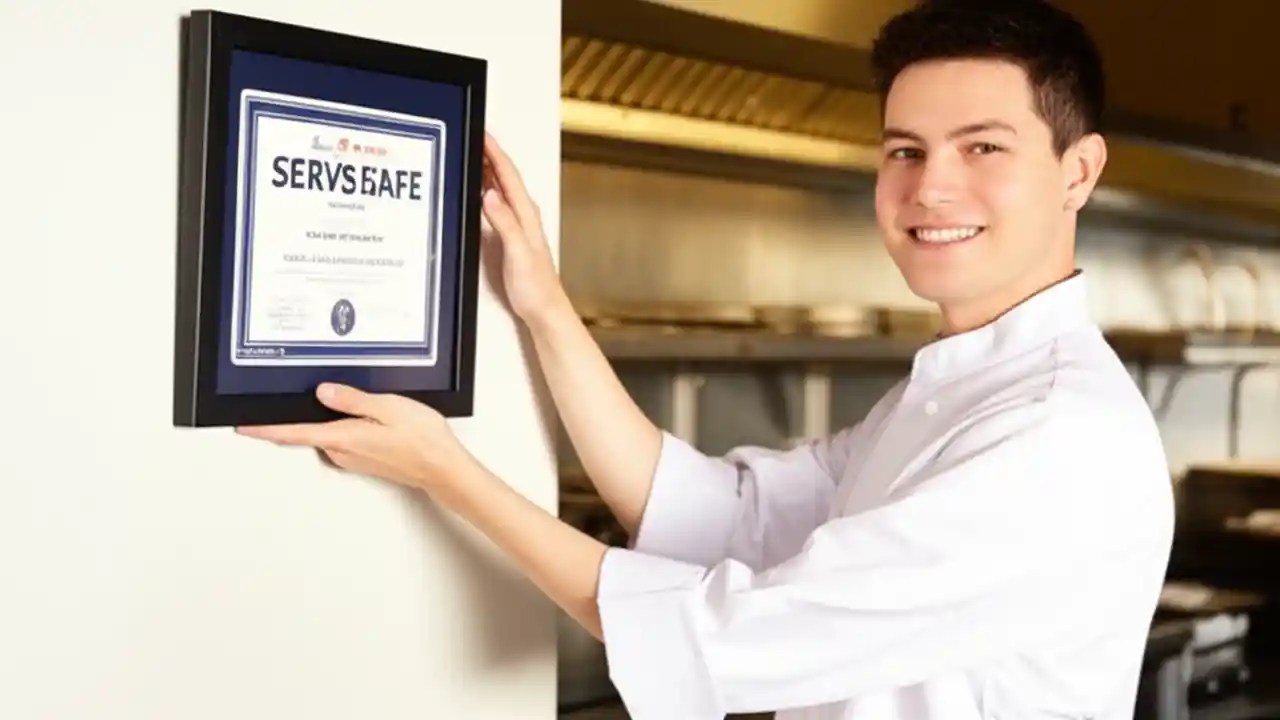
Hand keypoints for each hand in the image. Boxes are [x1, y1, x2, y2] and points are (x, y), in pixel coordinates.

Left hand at [235, 383, 474, 496]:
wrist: (442, 467)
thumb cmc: (422, 439)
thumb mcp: (388, 406)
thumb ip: (352, 399)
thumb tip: (323, 392)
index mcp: (343, 437)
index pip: (294, 433)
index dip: (265, 429)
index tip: (243, 427)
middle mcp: (342, 451)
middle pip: (310, 430)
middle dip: (306, 414)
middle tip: (318, 393)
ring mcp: (352, 458)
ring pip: (329, 434)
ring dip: (334, 420)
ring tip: (361, 405)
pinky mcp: (363, 459)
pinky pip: (344, 439)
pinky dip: (347, 427)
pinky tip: (369, 418)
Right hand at [481, 133, 569, 328]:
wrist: (544, 310)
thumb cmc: (536, 287)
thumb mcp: (518, 253)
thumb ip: (505, 223)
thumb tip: (489, 195)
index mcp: (526, 215)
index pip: (508, 175)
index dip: (494, 153)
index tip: (482, 135)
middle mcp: (523, 216)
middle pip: (505, 177)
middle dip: (489, 155)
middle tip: (472, 137)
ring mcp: (518, 225)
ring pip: (501, 188)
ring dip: (488, 171)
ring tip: (473, 154)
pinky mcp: (510, 236)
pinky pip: (497, 204)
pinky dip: (486, 191)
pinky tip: (478, 190)